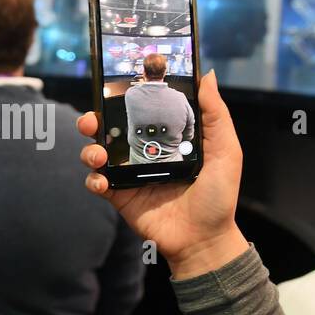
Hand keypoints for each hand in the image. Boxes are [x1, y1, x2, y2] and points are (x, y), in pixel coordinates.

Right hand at [77, 70, 247, 279]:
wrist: (204, 239)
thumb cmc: (218, 195)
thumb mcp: (225, 150)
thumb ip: (215, 114)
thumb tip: (207, 75)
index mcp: (166, 137)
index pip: (141, 110)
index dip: (125, 96)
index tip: (116, 84)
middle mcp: (144, 152)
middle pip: (110, 128)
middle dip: (94, 119)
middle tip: (92, 119)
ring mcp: (130, 174)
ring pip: (97, 153)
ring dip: (89, 149)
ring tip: (96, 154)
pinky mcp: (121, 196)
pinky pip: (97, 183)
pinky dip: (94, 179)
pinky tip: (102, 181)